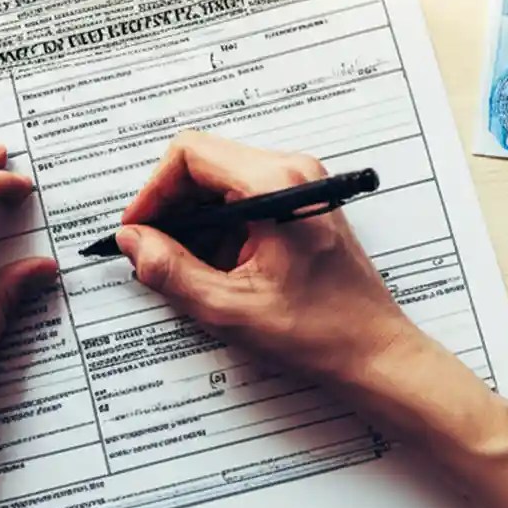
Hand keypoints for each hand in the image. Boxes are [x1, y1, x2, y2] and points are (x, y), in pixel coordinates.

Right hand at [116, 131, 418, 394]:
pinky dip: (218, 232)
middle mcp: (292, 173)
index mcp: (276, 185)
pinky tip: (216, 272)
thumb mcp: (229, 308)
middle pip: (204, 165)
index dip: (153, 191)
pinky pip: (242, 202)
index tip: (137, 229)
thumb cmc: (319, 332)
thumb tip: (133, 242)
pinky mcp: (300, 206)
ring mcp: (299, 187)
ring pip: (219, 185)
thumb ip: (171, 271)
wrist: (373, 353)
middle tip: (152, 253)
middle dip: (171, 210)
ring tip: (188, 272)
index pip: (191, 154)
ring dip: (194, 225)